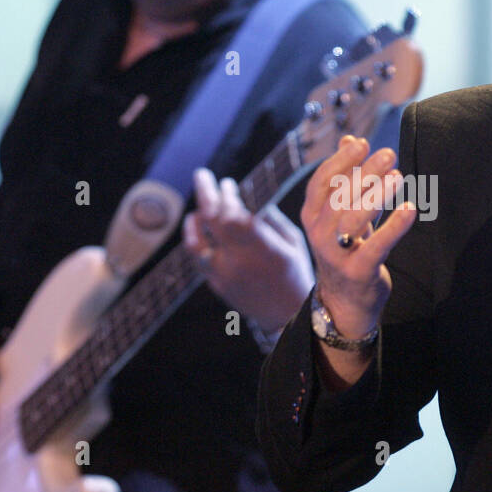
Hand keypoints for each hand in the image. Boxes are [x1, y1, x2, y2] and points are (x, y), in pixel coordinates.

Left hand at [182, 168, 314, 332]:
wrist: (289, 316)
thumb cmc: (296, 273)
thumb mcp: (293, 242)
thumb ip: (270, 220)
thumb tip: (248, 201)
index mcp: (261, 247)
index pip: (233, 213)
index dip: (227, 195)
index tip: (228, 183)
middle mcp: (238, 260)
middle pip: (211, 220)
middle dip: (205, 193)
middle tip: (202, 175)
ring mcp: (223, 274)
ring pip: (195, 242)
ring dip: (195, 220)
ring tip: (198, 209)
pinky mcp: (217, 286)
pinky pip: (198, 259)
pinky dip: (196, 240)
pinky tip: (200, 231)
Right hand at [301, 135, 417, 341]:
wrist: (346, 301)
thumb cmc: (346, 247)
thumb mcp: (340, 213)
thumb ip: (344, 176)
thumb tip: (349, 139)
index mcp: (311, 216)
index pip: (321, 182)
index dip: (340, 161)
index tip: (362, 143)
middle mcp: (319, 234)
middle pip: (340, 196)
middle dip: (364, 172)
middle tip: (388, 154)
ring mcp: (337, 255)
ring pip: (354, 219)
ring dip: (377, 194)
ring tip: (398, 176)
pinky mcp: (359, 272)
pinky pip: (377, 246)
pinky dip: (394, 227)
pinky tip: (410, 209)